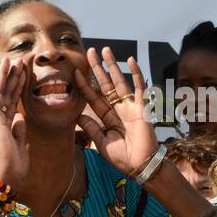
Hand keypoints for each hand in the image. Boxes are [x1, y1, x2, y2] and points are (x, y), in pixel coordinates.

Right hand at [0, 57, 29, 185]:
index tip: (22, 73)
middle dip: (11, 76)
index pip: (10, 102)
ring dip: (4, 74)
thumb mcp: (19, 146)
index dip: (16, 87)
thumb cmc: (12, 168)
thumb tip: (21, 118)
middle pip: (5, 94)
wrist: (5, 177)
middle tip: (16, 59)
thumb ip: (19, 132)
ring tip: (7, 58)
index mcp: (1, 126)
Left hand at [74, 47, 155, 176]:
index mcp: (107, 117)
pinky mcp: (141, 108)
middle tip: (90, 52)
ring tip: (106, 50)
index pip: (93, 97)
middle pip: (105, 84)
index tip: (75, 73)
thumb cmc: (122, 158)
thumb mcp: (101, 142)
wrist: (140, 166)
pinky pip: (138, 87)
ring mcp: (130, 106)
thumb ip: (92, 128)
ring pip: (119, 81)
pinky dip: (135, 74)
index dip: (85, 85)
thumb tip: (77, 115)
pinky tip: (130, 61)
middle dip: (97, 68)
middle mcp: (118, 109)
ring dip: (112, 65)